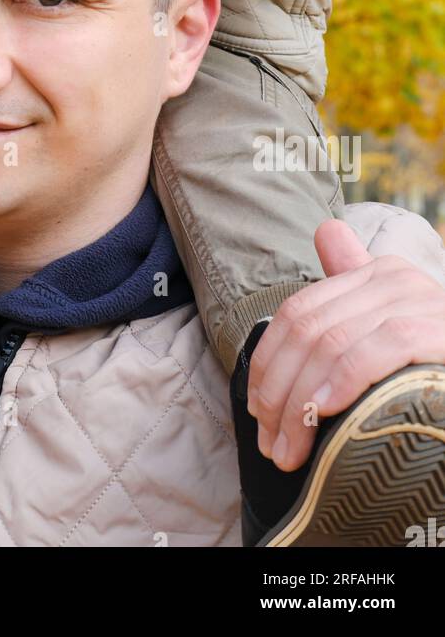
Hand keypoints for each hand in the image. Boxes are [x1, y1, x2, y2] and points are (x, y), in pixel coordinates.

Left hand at [246, 218, 444, 470]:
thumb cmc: (429, 372)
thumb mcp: (384, 336)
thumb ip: (349, 299)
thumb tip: (327, 231)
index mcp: (376, 274)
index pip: (299, 312)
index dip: (268, 363)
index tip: (256, 412)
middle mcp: (396, 278)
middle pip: (309, 331)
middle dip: (280, 394)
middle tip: (271, 445)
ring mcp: (420, 300)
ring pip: (334, 343)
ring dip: (302, 404)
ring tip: (291, 451)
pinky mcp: (439, 330)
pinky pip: (381, 348)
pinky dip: (347, 379)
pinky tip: (325, 410)